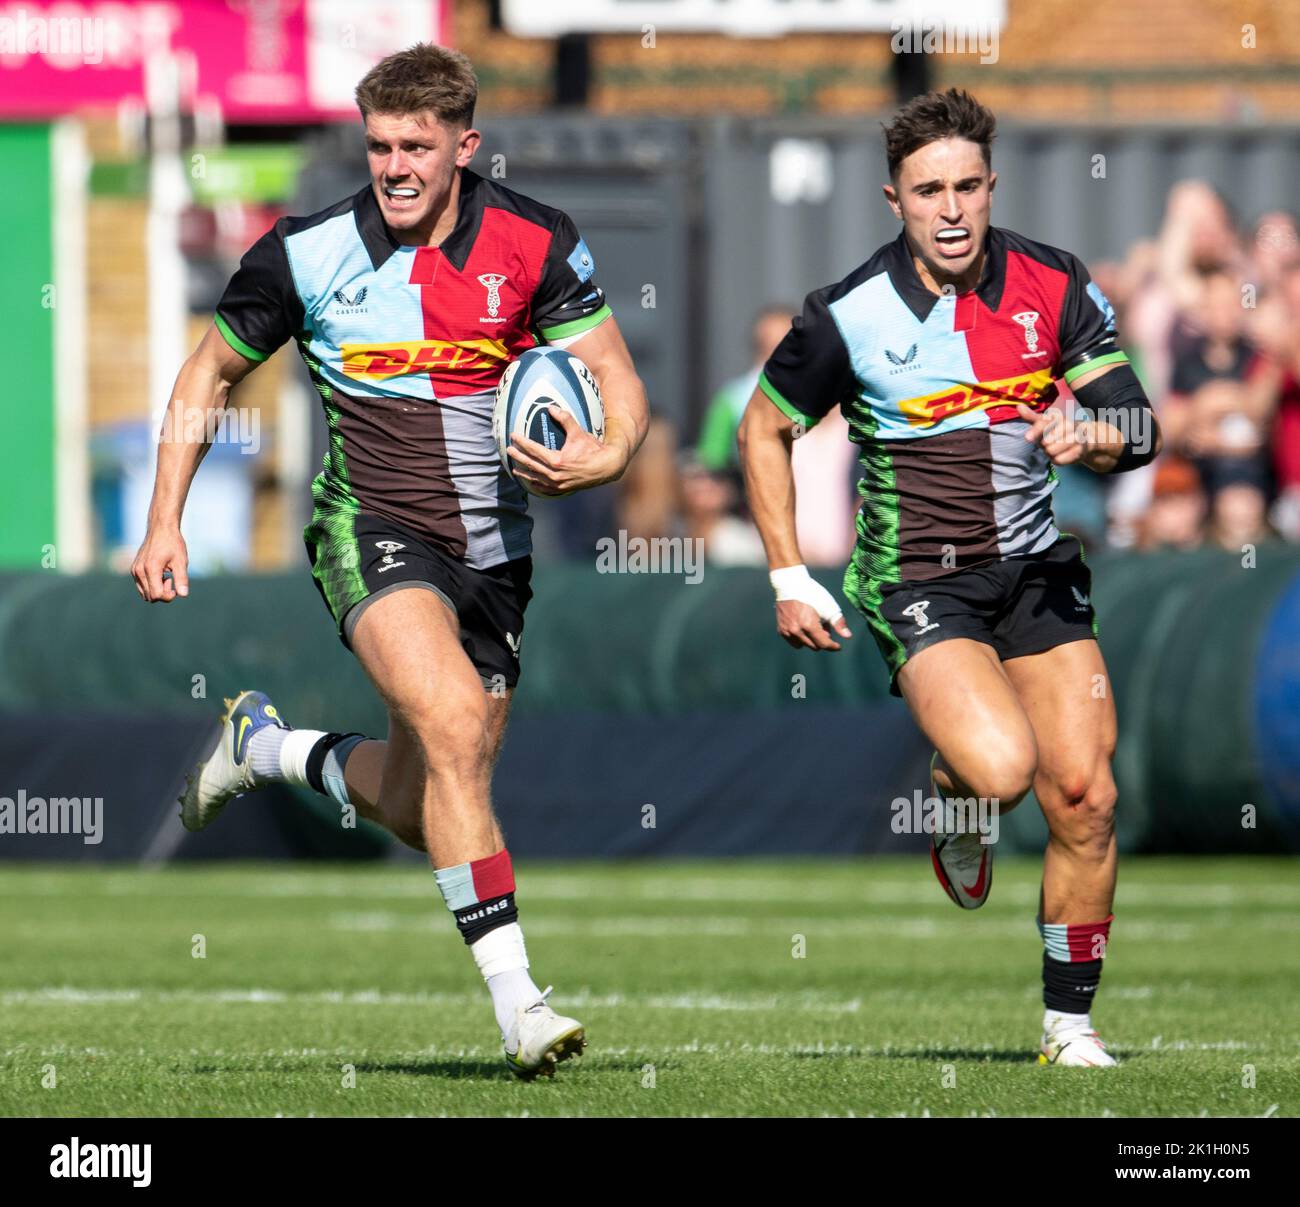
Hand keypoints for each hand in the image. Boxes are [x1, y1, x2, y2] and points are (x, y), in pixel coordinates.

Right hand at [131, 526, 189, 601]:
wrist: (161, 529)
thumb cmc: (173, 544)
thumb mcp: (181, 561)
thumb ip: (181, 579)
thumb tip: (183, 595)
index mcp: (150, 569)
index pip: (156, 595)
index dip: (168, 596)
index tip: (176, 588)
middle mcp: (139, 571)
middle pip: (150, 596)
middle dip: (163, 593)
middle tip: (171, 579)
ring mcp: (134, 570)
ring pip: (145, 593)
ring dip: (157, 590)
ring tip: (167, 577)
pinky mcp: (134, 569)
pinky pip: (142, 586)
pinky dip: (152, 585)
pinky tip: (161, 574)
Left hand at [507, 406, 621, 495]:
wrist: (607, 468)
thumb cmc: (593, 449)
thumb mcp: (579, 432)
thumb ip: (565, 419)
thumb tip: (551, 407)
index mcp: (557, 460)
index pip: (533, 450)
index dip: (522, 442)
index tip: (513, 436)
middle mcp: (555, 474)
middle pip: (531, 464)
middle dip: (518, 456)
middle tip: (508, 450)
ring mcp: (558, 484)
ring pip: (536, 478)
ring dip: (524, 472)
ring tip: (514, 468)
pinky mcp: (563, 489)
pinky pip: (545, 488)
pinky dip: (536, 485)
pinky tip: (531, 482)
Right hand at [770, 564, 851, 651]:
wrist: (790, 584)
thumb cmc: (812, 594)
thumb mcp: (829, 606)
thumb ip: (838, 623)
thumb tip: (848, 636)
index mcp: (809, 625)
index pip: (823, 644)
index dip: (833, 646)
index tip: (838, 646)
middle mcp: (796, 631)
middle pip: (815, 646)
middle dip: (822, 639)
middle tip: (824, 626)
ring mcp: (787, 631)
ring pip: (804, 645)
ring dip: (811, 639)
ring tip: (813, 625)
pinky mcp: (781, 630)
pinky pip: (794, 642)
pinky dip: (800, 638)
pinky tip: (803, 627)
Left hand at [1016, 403, 1089, 465]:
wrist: (1085, 437)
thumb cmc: (1058, 429)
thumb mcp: (1044, 422)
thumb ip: (1031, 416)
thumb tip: (1019, 406)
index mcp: (1057, 417)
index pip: (1044, 424)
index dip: (1035, 432)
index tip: (1027, 438)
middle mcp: (1068, 424)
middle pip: (1045, 443)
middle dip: (1044, 445)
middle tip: (1051, 441)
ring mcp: (1076, 437)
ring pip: (1051, 452)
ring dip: (1050, 453)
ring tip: (1057, 447)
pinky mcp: (1080, 450)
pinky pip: (1059, 460)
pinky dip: (1057, 460)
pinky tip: (1063, 453)